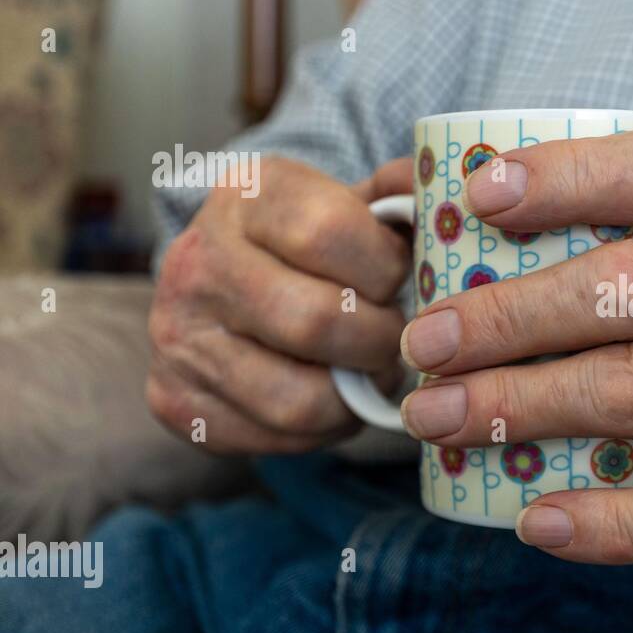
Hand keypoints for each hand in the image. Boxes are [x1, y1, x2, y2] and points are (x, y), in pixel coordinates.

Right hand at [148, 157, 409, 452]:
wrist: (219, 287)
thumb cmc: (307, 247)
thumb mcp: (349, 201)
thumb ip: (405, 199)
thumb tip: (454, 201)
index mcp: (247, 195)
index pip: (329, 232)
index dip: (385, 268)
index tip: (397, 278)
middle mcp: (197, 261)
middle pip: (316, 322)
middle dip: (380, 340)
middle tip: (395, 338)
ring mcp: (177, 335)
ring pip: (299, 398)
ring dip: (354, 395)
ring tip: (365, 370)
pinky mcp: (177, 401)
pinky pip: (276, 437)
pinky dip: (322, 429)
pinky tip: (329, 397)